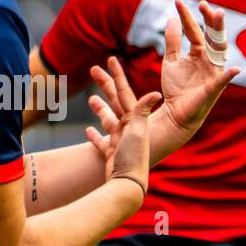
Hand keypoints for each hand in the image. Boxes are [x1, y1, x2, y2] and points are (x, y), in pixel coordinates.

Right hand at [85, 56, 163, 192]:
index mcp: (134, 120)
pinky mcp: (112, 155)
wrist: (129, 186)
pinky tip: (88, 131)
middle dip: (104, 85)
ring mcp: (120, 142)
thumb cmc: (133, 159)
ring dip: (100, 109)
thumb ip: (143, 111)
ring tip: (91, 99)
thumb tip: (157, 92)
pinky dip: (96, 137)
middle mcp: (128, 129)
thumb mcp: (139, 132)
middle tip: (93, 69)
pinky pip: (102, 143)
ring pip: (108, 120)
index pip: (124, 92)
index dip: (116, 75)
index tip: (110, 58)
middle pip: (114, 101)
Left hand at [155, 0, 239, 147]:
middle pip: (211, 36)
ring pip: (218, 51)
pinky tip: (236, 70)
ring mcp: (213, 73)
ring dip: (219, 34)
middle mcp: (208, 60)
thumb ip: (173, 41)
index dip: (187, 16)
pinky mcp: (213, 90)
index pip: (195, 30)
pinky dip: (230, 77)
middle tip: (204, 4)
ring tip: (219, 16)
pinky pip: (223, 82)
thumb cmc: (176, 88)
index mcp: (198, 53)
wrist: (175, 113)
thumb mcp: (171, 61)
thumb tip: (172, 19)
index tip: (178, 1)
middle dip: (208, 20)